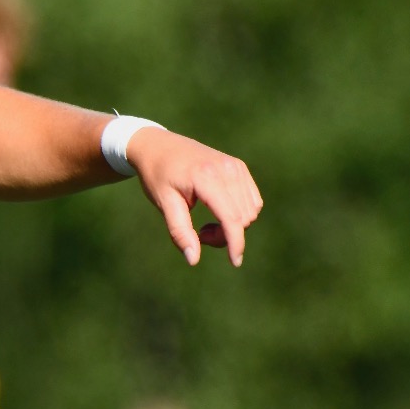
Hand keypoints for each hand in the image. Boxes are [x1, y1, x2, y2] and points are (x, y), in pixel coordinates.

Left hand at [126, 128, 263, 266]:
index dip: (235, 242)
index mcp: (206, 177)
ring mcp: (236, 166)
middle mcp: (227, 169)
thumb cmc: (157, 176)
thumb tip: (193, 260)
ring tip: (205, 224)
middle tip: (198, 234)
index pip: (231, 217)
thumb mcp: (163, 204)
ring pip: (250, 212)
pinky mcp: (239, 167)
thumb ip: (179, 232)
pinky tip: (218, 212)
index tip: (235, 262)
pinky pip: (253, 201)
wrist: (157, 146)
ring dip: (233, 226)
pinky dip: (240, 214)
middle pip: (242, 218)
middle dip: (224, 235)